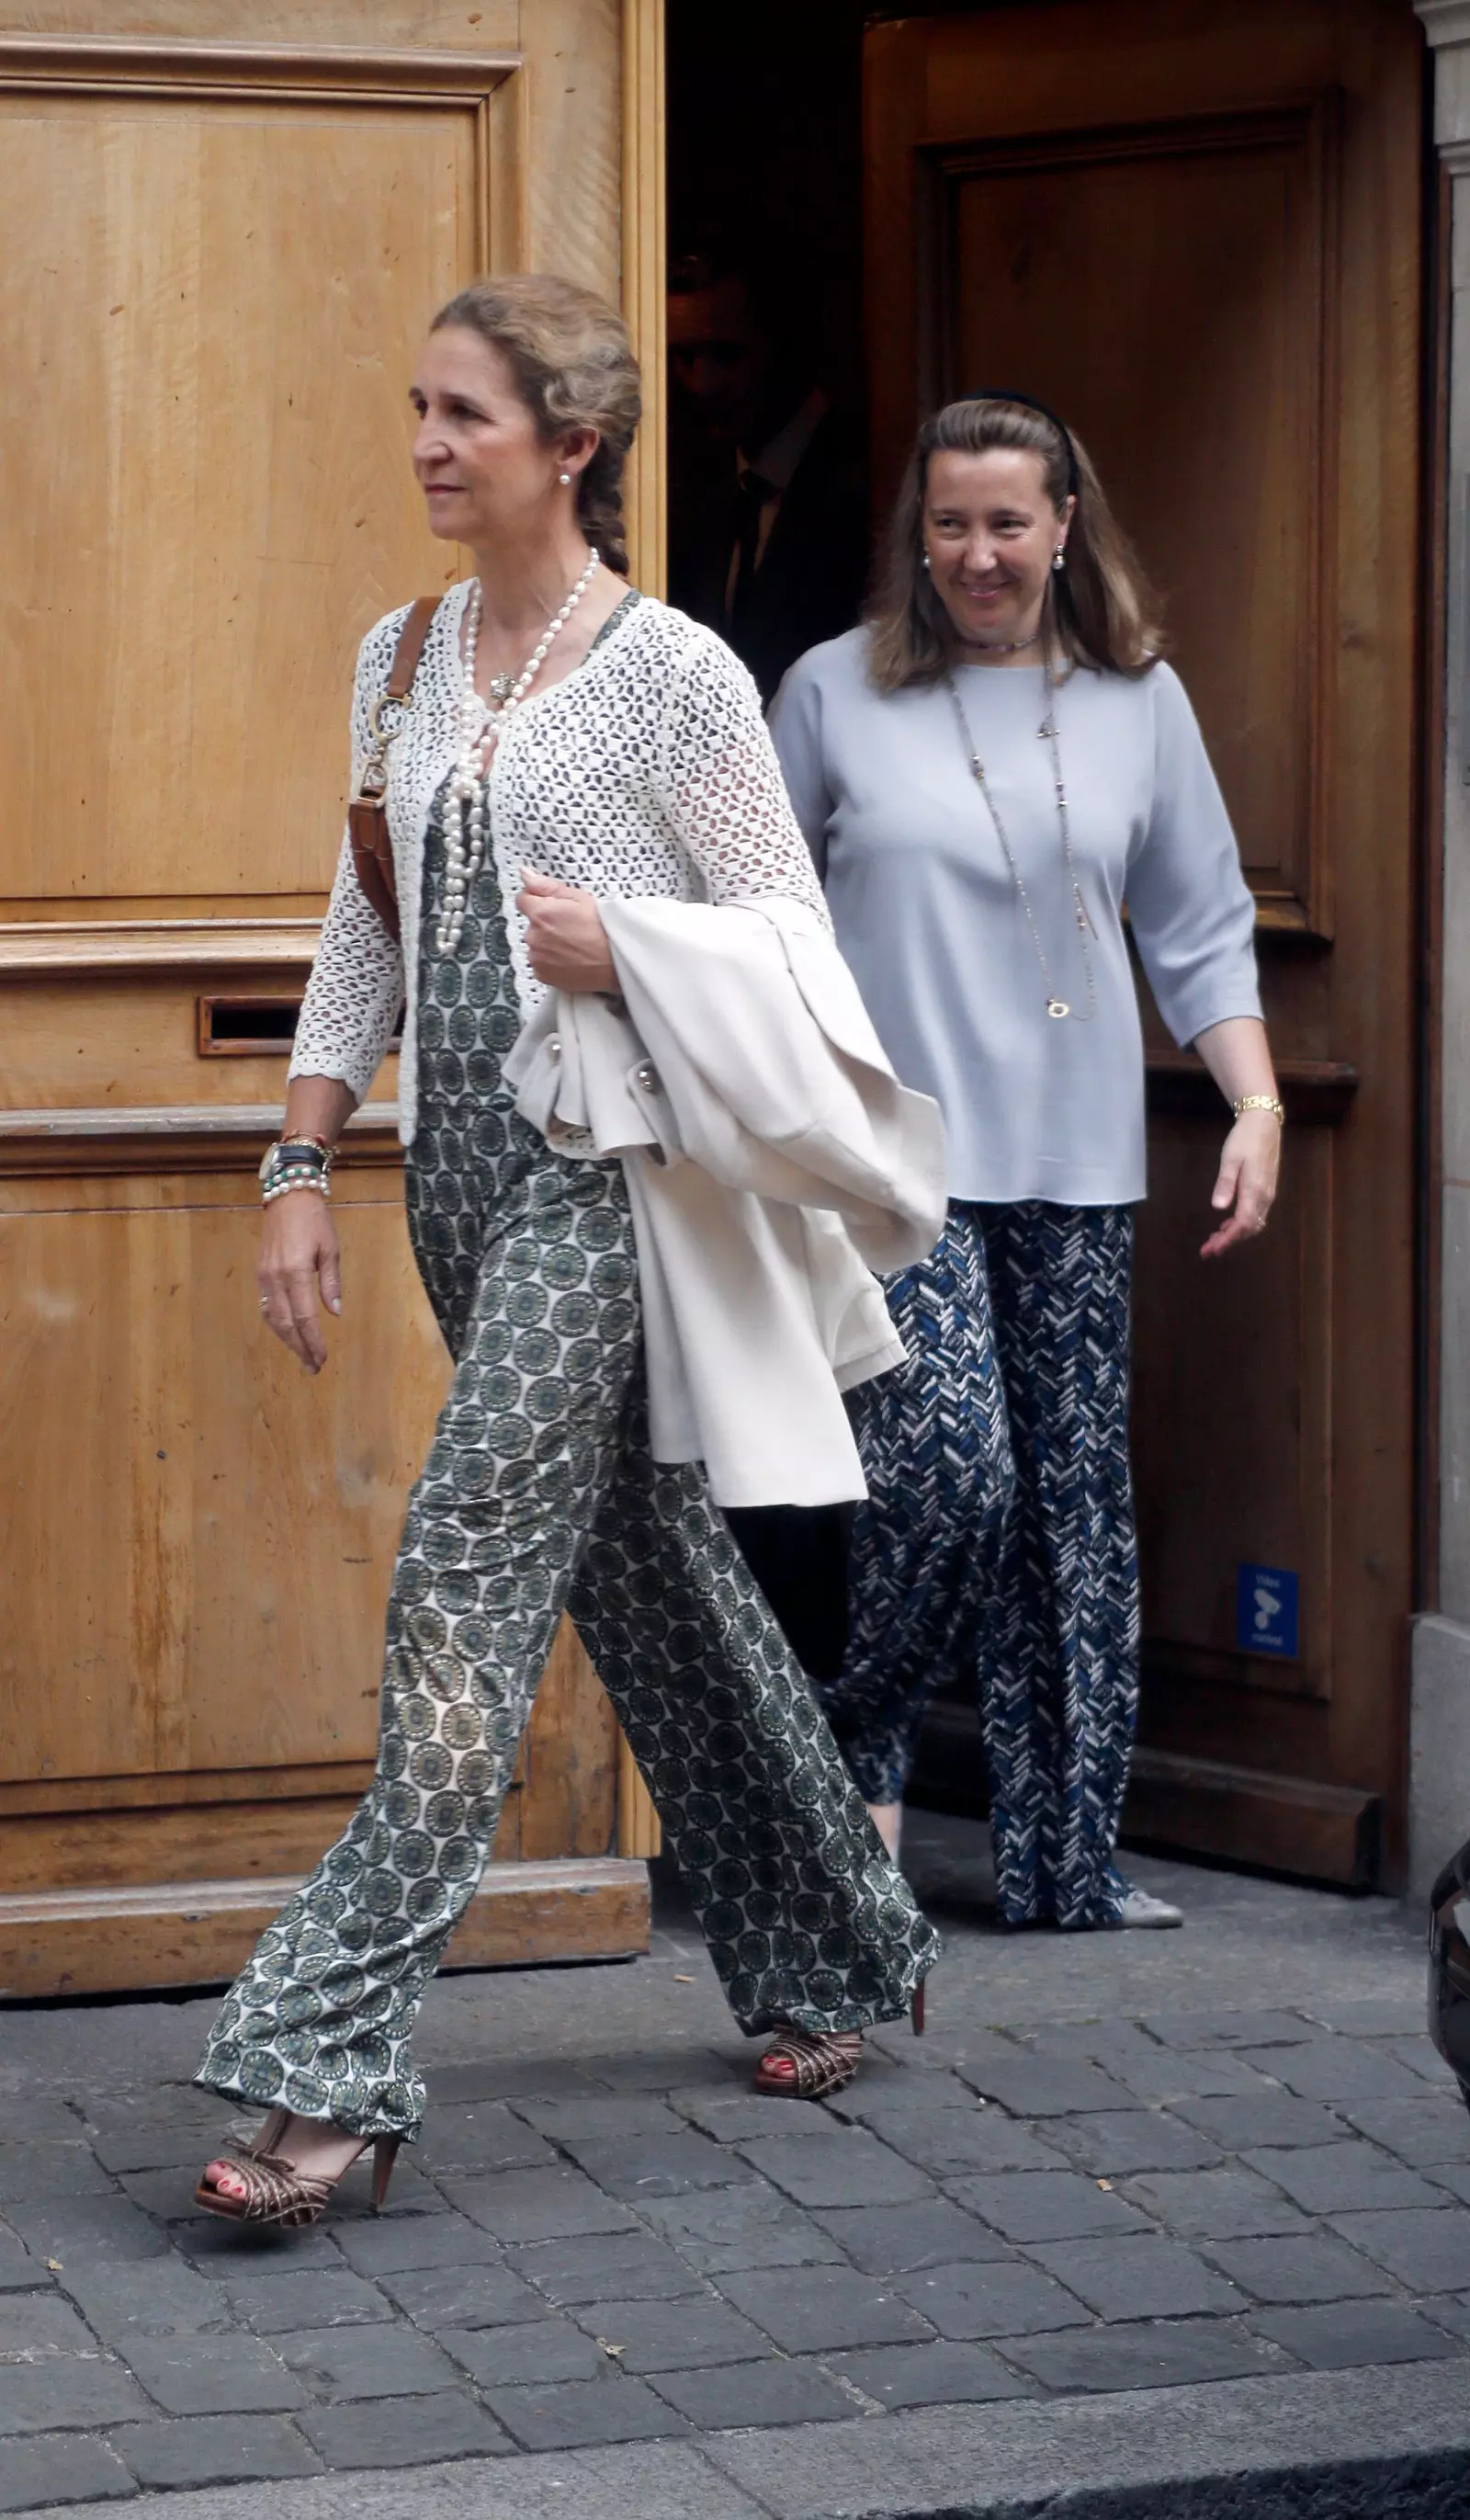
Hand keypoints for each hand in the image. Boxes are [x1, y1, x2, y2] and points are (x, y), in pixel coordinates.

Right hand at [259, 1190, 340, 1372]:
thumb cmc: (315, 1220)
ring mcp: (264, 1277)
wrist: (287, 1196)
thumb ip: (331, 1283)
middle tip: (313, 1367)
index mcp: (295, 1272)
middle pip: (285, 1323)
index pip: (305, 1317)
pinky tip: (288, 1333)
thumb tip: (334, 1313)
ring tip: (302, 1357)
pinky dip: (277, 1324)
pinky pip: (266, 1306)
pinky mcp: (260, 1274)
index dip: (313, 1341)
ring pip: (272, 1318)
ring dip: (287, 1340)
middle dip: (300, 1348)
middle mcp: (275, 1278)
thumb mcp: (331, 1249)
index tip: (322, 1358)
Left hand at [517, 866, 616, 992]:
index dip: (537, 899)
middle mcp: (534, 936)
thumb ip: (546, 886)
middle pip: (531, 924)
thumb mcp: (579, 898)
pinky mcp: (543, 975)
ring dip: (547, 943)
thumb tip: (524, 874)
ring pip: (536, 944)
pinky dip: (550, 961)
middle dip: (545, 923)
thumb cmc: (602, 928)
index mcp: (541, 913)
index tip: (552, 905)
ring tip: (572, 945)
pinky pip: (540, 964)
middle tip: (570, 927)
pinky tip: (569, 958)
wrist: (616, 960)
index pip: (522, 899)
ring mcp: (537, 958)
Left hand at [1201, 1110, 1280, 1258]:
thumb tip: (1218, 1208)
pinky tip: (1228, 1222)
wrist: (1264, 1122)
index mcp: (1255, 1191)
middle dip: (1229, 1241)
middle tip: (1208, 1249)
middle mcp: (1264, 1197)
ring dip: (1235, 1234)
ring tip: (1215, 1239)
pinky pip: (1256, 1214)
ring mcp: (1268, 1193)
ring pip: (1253, 1223)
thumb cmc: (1245, 1139)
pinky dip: (1242, 1224)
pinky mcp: (1266, 1189)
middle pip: (1249, 1228)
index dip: (1227, 1239)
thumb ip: (1225, 1183)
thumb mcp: (1230, 1159)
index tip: (1211, 1249)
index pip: (1242, 1224)